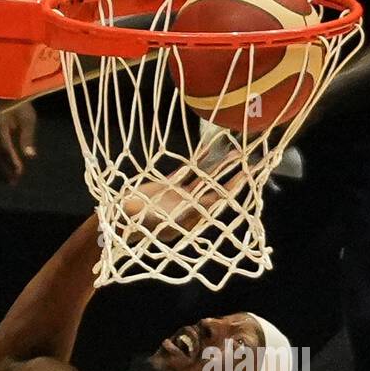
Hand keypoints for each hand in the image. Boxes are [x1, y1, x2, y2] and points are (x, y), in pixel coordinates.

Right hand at [0, 102, 37, 184]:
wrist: (0, 86)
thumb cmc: (19, 101)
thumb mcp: (27, 116)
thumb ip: (27, 136)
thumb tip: (30, 156)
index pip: (5, 148)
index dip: (12, 162)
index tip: (20, 173)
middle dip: (2, 171)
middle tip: (12, 184)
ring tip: (7, 181)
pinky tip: (1, 168)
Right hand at [121, 159, 242, 242]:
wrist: (118, 217)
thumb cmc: (134, 222)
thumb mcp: (156, 219)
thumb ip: (174, 214)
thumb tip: (195, 210)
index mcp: (190, 218)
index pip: (217, 203)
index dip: (232, 190)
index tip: (247, 177)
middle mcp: (190, 208)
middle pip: (218, 190)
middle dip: (234, 177)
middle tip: (251, 163)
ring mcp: (181, 197)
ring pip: (206, 180)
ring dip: (221, 167)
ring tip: (237, 154)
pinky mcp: (170, 187)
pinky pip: (188, 171)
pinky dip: (199, 160)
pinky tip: (209, 148)